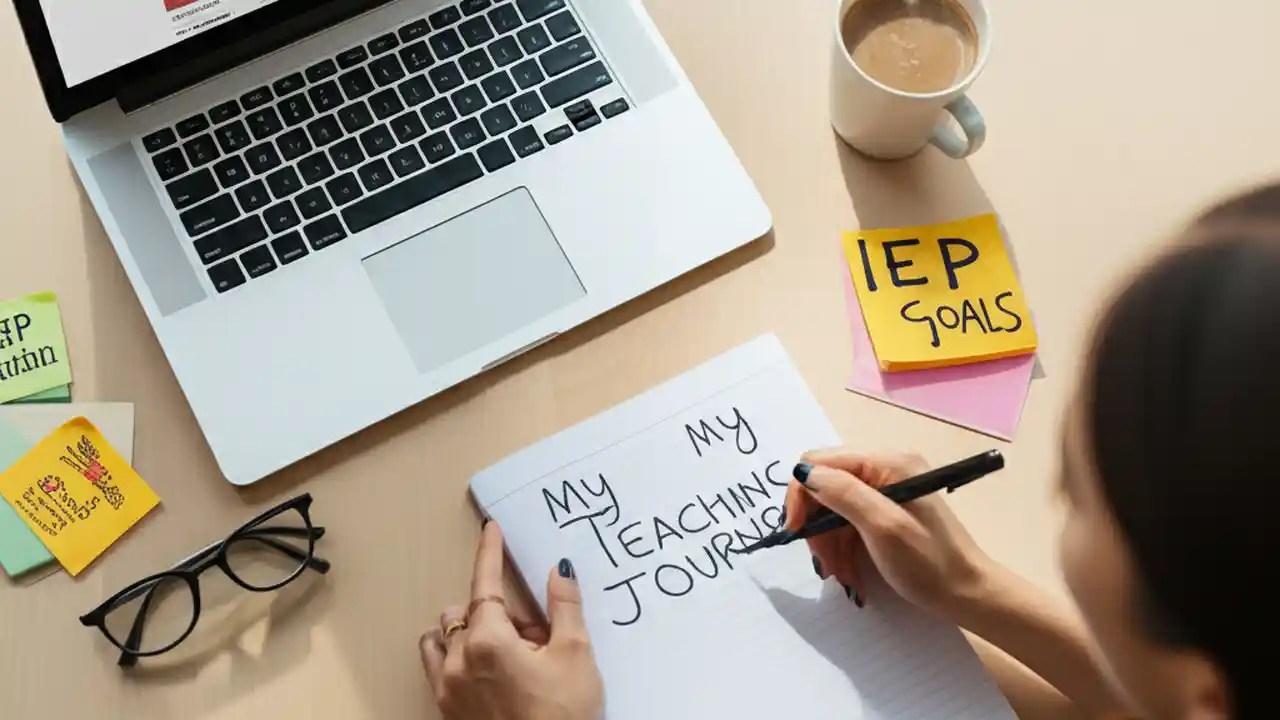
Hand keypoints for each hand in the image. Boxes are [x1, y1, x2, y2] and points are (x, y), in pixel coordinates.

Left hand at [420, 522, 603, 719]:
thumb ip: (564, 606)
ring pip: (445, 637)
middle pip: (468, 611)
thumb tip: (559, 569)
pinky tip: (494, 675)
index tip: (490, 529)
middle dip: (500, 613)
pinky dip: (459, 657)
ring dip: (472, 633)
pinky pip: (438, 667)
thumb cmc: (563, 716)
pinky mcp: (446, 710)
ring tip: (511, 656)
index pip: (485, 583)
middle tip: (538, 638)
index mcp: (488, 640)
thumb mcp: (576, 655)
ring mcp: (446, 688)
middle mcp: (457, 660)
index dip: (489, 552)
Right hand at [782, 450, 991, 616]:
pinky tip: (850, 573)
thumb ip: (843, 494)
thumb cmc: (930, 564)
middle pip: (825, 486)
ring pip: (834, 508)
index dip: (801, 495)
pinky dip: (843, 547)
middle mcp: (885, 467)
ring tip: (842, 577)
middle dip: (817, 527)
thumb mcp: (883, 528)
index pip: (820, 462)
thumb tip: (804, 472)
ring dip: (830, 544)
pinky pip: (850, 521)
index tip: (796, 533)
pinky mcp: (888, 510)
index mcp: (887, 463)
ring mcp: (887, 488)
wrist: (969, 594)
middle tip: (825, 565)